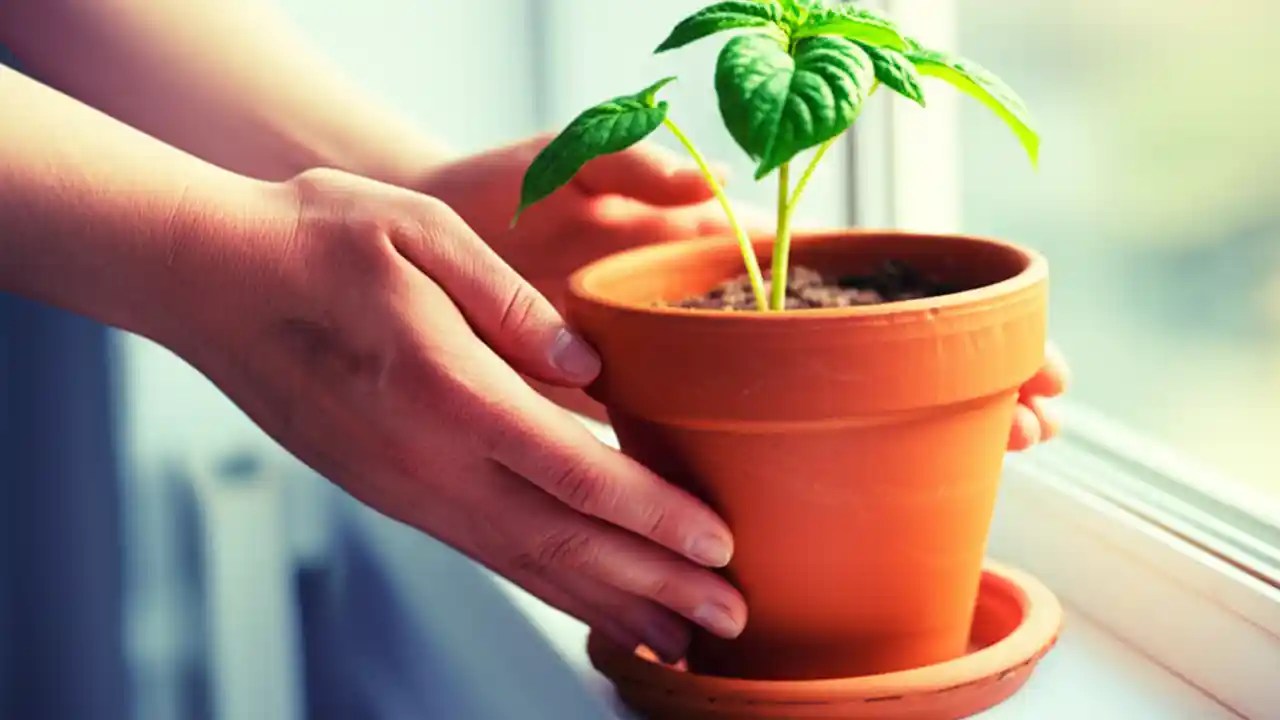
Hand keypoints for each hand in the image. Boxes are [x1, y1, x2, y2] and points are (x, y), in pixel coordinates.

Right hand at [166, 168, 746, 661]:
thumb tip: (587, 368)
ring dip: (611, 605)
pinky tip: (587, 605)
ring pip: (527, 566)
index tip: (719, 546)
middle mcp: (430, 461)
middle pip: (565, 543)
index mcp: (447, 390)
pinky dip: (549, 591)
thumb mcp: (419, 231)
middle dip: (656, 586)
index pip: (575, 472)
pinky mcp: (393, 493)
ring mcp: (407, 488)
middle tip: (731, 619)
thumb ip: (508, 301)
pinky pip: (487, 554)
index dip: (653, 516)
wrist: (209, 279)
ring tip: (679, 641)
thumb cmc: (315, 238)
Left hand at [414, 136, 1068, 446]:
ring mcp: (700, 371)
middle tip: (1044, 417)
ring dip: (919, 429)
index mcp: (718, 254)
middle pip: (867, 349)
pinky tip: (870, 497)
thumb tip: (696, 181)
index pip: (851, 281)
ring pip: (826, 406)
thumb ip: (628, 164)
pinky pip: (746, 449)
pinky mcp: (658, 413)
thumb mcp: (561, 163)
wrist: (434, 259)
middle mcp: (727, 318)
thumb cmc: (496, 198)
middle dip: (962, 379)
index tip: (1024, 332)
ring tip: (1009, 450)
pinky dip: (807, 474)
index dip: (935, 309)